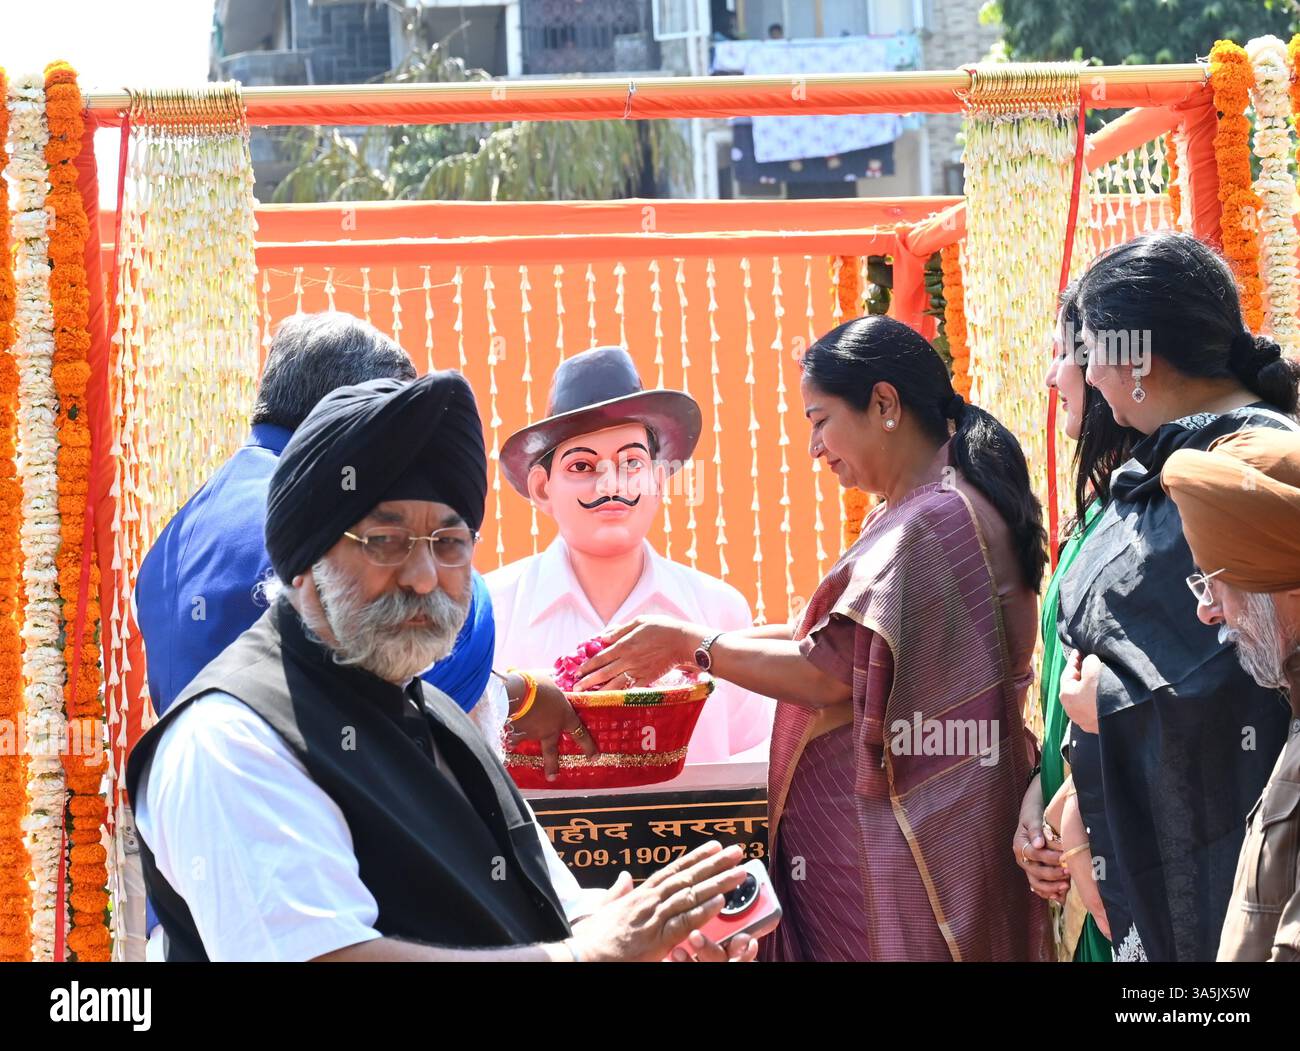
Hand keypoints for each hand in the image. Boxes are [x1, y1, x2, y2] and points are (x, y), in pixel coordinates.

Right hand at [507, 674, 597, 781]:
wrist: (517, 694)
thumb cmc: (539, 685)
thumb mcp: (551, 683)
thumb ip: (552, 690)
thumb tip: (550, 685)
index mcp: (563, 716)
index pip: (579, 732)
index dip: (588, 746)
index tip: (594, 757)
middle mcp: (549, 729)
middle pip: (551, 751)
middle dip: (552, 765)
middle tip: (553, 777)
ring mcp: (532, 734)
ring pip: (528, 742)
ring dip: (521, 741)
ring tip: (515, 744)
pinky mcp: (515, 734)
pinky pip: (510, 738)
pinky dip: (506, 737)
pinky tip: (501, 736)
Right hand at [564, 841, 747, 962]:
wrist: (584, 956)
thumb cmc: (594, 937)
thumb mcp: (605, 908)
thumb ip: (617, 892)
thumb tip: (624, 876)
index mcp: (641, 894)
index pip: (673, 870)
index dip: (696, 857)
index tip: (714, 846)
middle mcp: (650, 900)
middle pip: (688, 877)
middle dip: (714, 864)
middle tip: (737, 852)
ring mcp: (655, 918)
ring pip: (691, 895)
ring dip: (717, 882)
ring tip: (739, 873)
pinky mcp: (658, 939)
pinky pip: (684, 921)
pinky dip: (703, 910)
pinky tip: (720, 901)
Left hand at [574, 615, 705, 691]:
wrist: (683, 641)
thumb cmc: (662, 628)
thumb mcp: (639, 621)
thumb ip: (620, 630)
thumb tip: (602, 637)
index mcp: (624, 644)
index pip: (601, 657)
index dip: (587, 666)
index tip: (577, 672)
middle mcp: (628, 660)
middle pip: (603, 673)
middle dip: (587, 682)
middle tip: (575, 689)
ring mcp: (638, 671)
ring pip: (614, 684)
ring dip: (599, 691)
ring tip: (587, 696)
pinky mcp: (648, 679)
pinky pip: (630, 689)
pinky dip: (619, 694)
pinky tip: (610, 698)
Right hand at [1013, 781, 1069, 903]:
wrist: (1032, 819)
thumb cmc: (1033, 816)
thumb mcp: (1032, 818)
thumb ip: (1035, 830)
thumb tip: (1038, 844)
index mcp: (1019, 845)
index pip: (1035, 854)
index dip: (1050, 858)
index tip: (1065, 857)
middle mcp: (1022, 859)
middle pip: (1035, 872)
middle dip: (1053, 874)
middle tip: (1069, 872)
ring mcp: (1028, 868)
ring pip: (1036, 883)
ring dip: (1051, 887)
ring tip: (1066, 886)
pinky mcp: (1034, 874)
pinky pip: (1039, 887)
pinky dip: (1048, 893)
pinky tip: (1059, 896)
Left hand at [1059, 650, 1100, 733]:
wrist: (1122, 719)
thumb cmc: (1103, 694)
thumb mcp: (1094, 670)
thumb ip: (1088, 662)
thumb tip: (1089, 662)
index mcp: (1066, 695)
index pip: (1068, 672)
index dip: (1074, 659)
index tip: (1078, 651)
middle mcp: (1071, 709)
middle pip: (1075, 685)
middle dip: (1082, 673)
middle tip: (1088, 661)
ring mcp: (1083, 720)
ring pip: (1084, 697)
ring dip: (1090, 687)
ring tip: (1099, 676)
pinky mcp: (1096, 725)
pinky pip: (1094, 707)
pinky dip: (1096, 698)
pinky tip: (1105, 693)